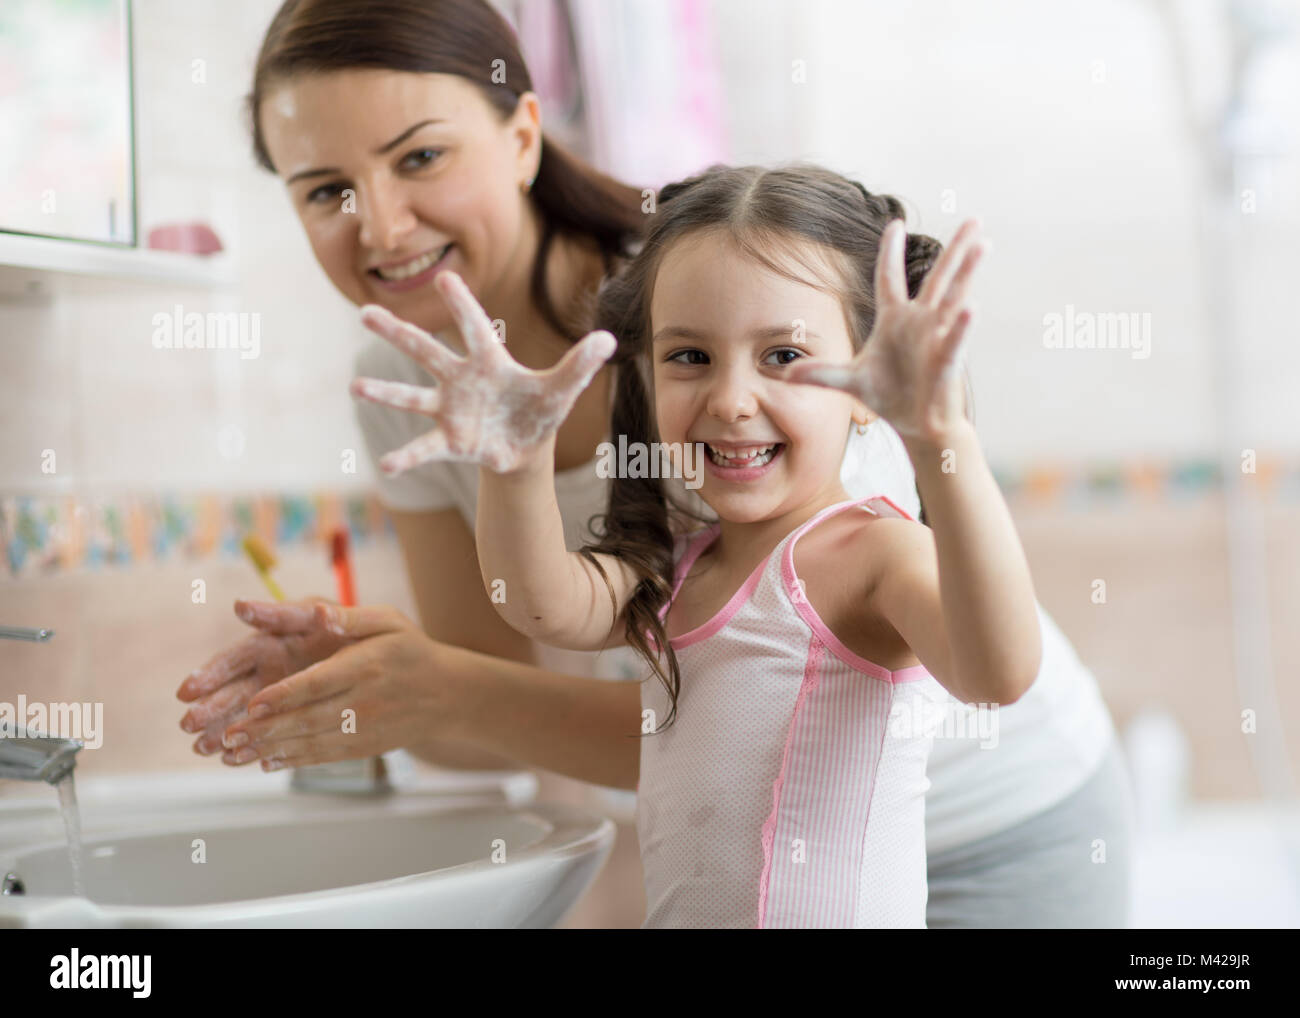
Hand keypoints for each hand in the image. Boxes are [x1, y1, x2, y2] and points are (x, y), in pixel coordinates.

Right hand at [176, 597, 346, 760]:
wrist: (389, 658)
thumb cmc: (356, 628)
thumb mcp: (325, 614)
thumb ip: (291, 612)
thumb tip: (241, 606)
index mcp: (274, 641)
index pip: (237, 658)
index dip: (211, 673)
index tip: (187, 691)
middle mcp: (270, 669)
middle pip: (234, 690)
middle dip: (210, 708)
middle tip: (188, 725)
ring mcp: (278, 695)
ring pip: (245, 715)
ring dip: (222, 731)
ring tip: (203, 748)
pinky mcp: (291, 715)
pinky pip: (267, 733)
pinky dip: (251, 746)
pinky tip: (232, 759)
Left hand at [208, 603, 462, 769]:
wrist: (448, 694)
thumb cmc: (411, 650)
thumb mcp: (388, 621)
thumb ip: (349, 617)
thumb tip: (319, 614)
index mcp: (365, 666)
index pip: (318, 684)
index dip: (284, 696)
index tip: (253, 704)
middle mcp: (364, 702)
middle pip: (308, 719)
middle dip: (265, 730)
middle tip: (228, 736)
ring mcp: (365, 729)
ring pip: (311, 742)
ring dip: (270, 749)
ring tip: (234, 754)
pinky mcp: (364, 747)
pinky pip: (324, 756)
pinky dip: (293, 761)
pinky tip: (267, 761)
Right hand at [350, 271, 616, 474]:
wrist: (526, 446)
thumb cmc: (540, 408)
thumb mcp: (562, 388)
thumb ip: (580, 364)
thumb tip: (608, 339)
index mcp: (488, 361)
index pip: (474, 327)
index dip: (461, 304)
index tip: (444, 277)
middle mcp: (460, 379)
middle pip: (424, 350)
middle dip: (396, 332)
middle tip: (364, 313)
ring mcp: (449, 409)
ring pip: (411, 396)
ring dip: (384, 392)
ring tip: (356, 387)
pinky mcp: (448, 439)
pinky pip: (423, 447)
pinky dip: (405, 457)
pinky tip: (386, 464)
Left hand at [784, 218, 985, 443]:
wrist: (915, 425)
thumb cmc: (888, 397)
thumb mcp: (849, 383)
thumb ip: (820, 375)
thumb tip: (785, 375)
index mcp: (894, 320)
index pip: (890, 278)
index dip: (891, 252)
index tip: (896, 224)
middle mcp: (919, 323)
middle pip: (937, 278)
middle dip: (954, 250)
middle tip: (972, 219)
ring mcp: (935, 339)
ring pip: (953, 299)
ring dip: (966, 272)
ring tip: (982, 243)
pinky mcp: (945, 363)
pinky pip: (954, 341)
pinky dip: (961, 326)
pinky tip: (971, 307)